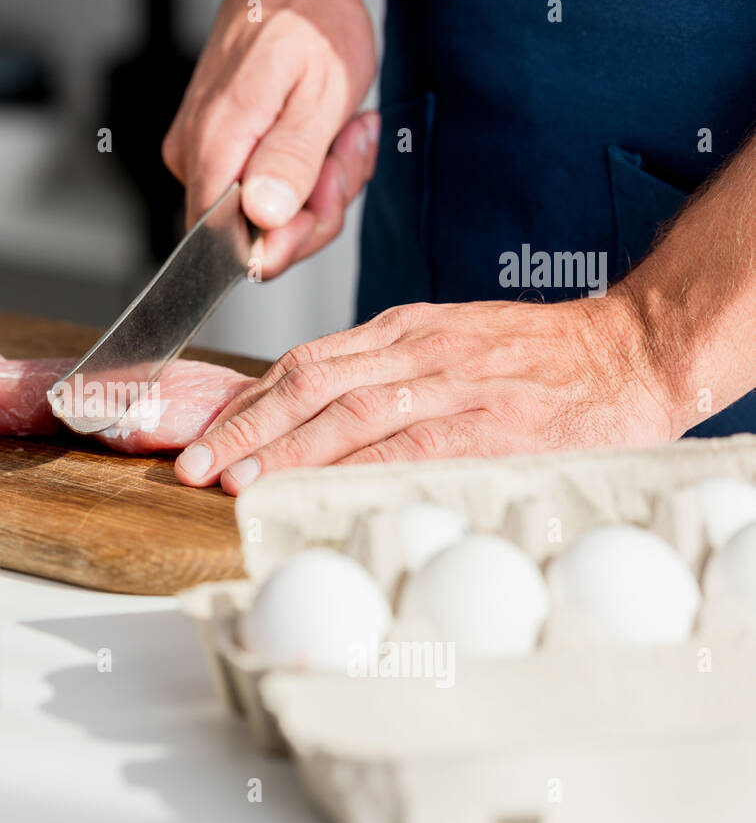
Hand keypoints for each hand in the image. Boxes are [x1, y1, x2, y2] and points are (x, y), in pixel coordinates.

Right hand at [162, 0, 377, 277]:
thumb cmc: (310, 21)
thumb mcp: (322, 94)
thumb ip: (292, 162)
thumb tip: (264, 219)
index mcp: (216, 149)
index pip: (235, 246)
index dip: (290, 238)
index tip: (326, 190)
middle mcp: (195, 158)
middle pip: (255, 234)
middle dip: (315, 206)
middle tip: (345, 152)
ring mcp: (202, 154)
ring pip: (266, 213)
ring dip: (318, 183)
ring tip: (341, 132)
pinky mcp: (216, 149)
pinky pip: (263, 187)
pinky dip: (303, 170)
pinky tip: (321, 133)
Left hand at [174, 294, 678, 493]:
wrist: (628, 351)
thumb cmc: (535, 358)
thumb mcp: (448, 344)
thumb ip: (385, 374)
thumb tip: (311, 418)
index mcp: (401, 332)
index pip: (303, 363)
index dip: (247, 402)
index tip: (205, 435)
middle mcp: (415, 350)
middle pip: (308, 383)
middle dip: (244, 427)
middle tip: (195, 463)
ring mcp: (450, 382)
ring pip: (348, 411)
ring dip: (285, 449)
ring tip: (237, 481)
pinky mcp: (487, 421)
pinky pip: (408, 445)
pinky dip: (356, 469)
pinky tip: (317, 490)